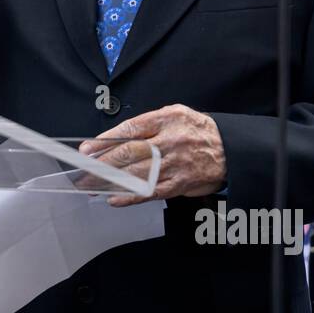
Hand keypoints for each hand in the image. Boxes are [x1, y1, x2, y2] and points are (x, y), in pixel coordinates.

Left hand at [79, 104, 225, 206]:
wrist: (230, 149)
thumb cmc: (197, 131)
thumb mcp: (175, 114)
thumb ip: (148, 124)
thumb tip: (116, 137)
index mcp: (166, 120)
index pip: (129, 129)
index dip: (105, 140)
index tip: (88, 149)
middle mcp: (169, 141)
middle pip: (129, 152)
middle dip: (102, 163)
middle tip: (83, 170)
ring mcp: (174, 164)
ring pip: (137, 173)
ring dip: (110, 181)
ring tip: (92, 185)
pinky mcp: (179, 183)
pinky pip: (151, 191)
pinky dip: (130, 196)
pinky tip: (115, 198)